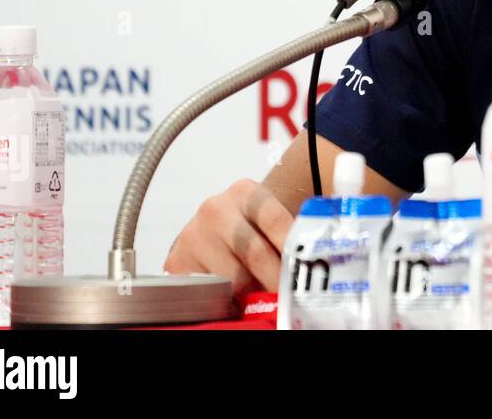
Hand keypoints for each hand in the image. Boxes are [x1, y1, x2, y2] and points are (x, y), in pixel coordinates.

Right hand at [163, 178, 294, 300]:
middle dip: (276, 278)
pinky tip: (239, 299)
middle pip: (254, 253)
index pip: (276, 221)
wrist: (221, 226)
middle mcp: (216, 209)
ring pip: (232, 277)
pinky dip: (227, 299)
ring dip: (252, 292)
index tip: (304, 271)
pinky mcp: (177, 261)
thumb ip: (291, 234)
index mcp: (245, 192)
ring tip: (265, 296)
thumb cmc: (254, 226)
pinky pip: (208, 290)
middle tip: (290, 295)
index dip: (293, 250)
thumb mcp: (272, 220)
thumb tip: (315, 263)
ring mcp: (193, 234)